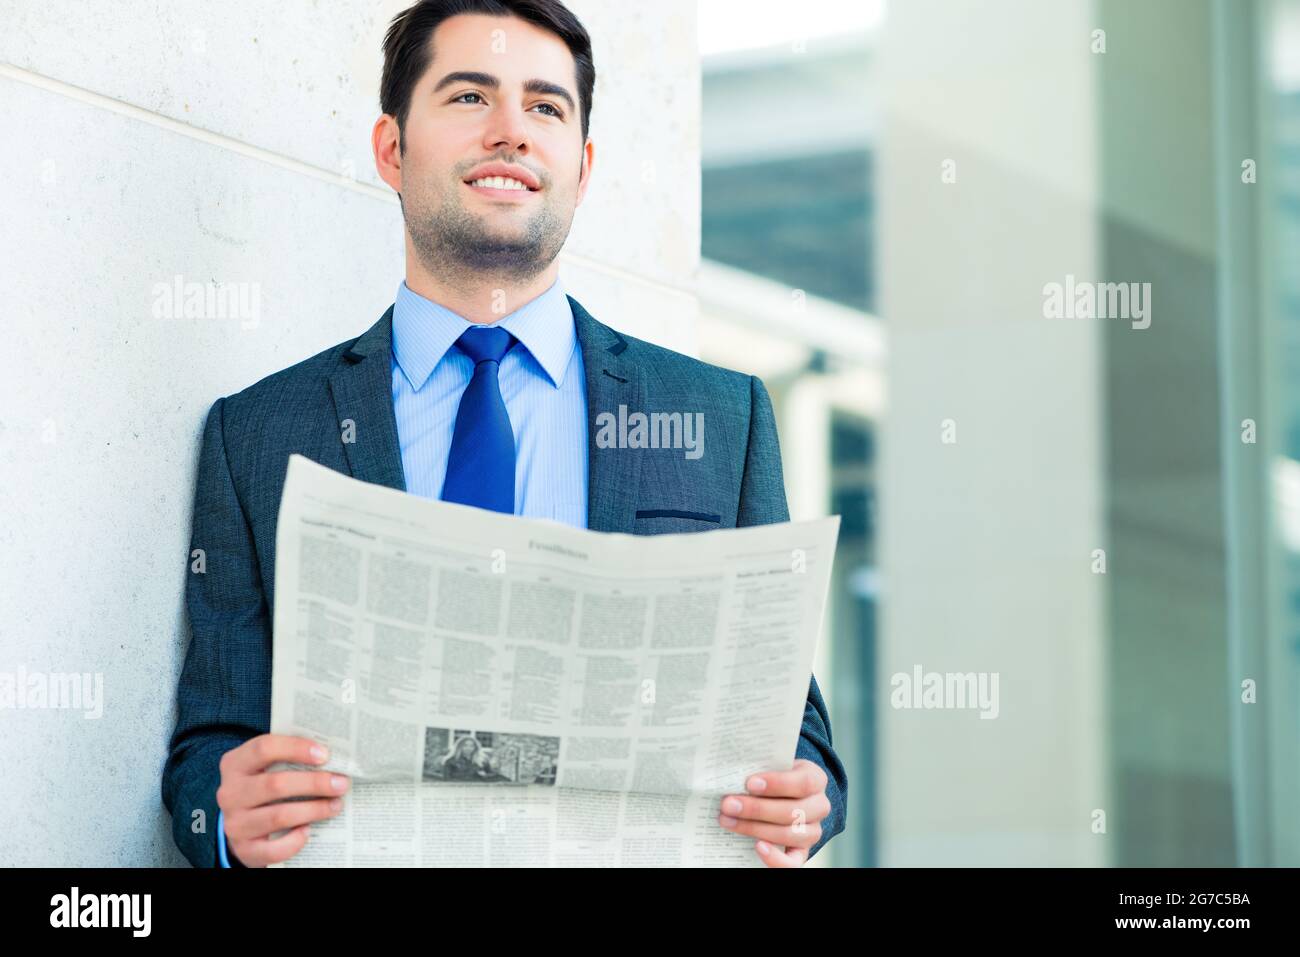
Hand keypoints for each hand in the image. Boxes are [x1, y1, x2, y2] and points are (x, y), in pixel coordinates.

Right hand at [216, 734, 347, 866]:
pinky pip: (274, 848)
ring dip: (314, 810)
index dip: (296, 748)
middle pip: (275, 784)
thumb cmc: (264, 787)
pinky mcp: (244, 849)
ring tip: (336, 805)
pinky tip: (309, 831)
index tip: (325, 755)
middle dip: (314, 783)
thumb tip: (333, 756)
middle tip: (341, 783)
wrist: (243, 824)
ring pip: (279, 816)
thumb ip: (290, 758)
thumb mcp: (267, 767)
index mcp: (235, 764)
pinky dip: (295, 841)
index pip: (264, 748)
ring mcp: (235, 823)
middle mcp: (230, 793)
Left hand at [717, 758, 828, 867]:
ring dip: (754, 829)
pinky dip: (776, 858)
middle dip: (756, 809)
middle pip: (792, 812)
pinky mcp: (802, 851)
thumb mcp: (773, 766)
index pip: (803, 783)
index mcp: (816, 779)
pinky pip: (794, 863)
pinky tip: (757, 847)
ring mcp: (813, 831)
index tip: (749, 783)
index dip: (777, 783)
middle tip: (728, 804)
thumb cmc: (774, 777)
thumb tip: (733, 776)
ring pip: (788, 834)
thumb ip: (760, 768)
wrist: (784, 795)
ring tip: (729, 821)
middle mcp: (820, 806)